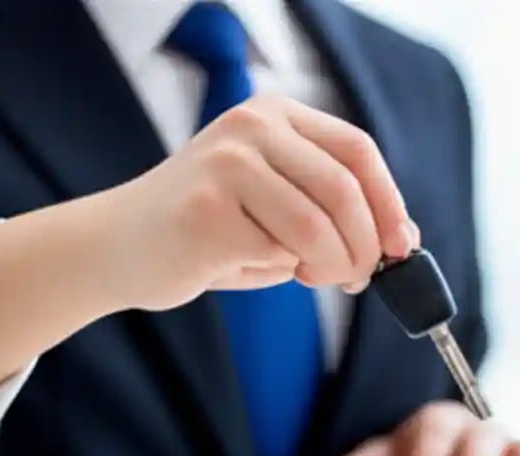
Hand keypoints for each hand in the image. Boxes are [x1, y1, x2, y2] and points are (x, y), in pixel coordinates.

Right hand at [90, 95, 416, 310]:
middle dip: (364, 246)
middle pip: (344, 190)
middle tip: (358, 277)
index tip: (401, 246)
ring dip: (331, 266)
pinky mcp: (206, 212)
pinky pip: (277, 253)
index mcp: (273, 114)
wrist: (117, 248)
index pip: (357, 150)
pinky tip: (252, 267)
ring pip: (317, 226)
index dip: (389, 202)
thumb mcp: (279, 202)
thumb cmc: (212, 230)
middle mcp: (249, 127)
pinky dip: (282, 272)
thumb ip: (334, 209)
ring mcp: (224, 165)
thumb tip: (403, 238)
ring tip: (314, 277)